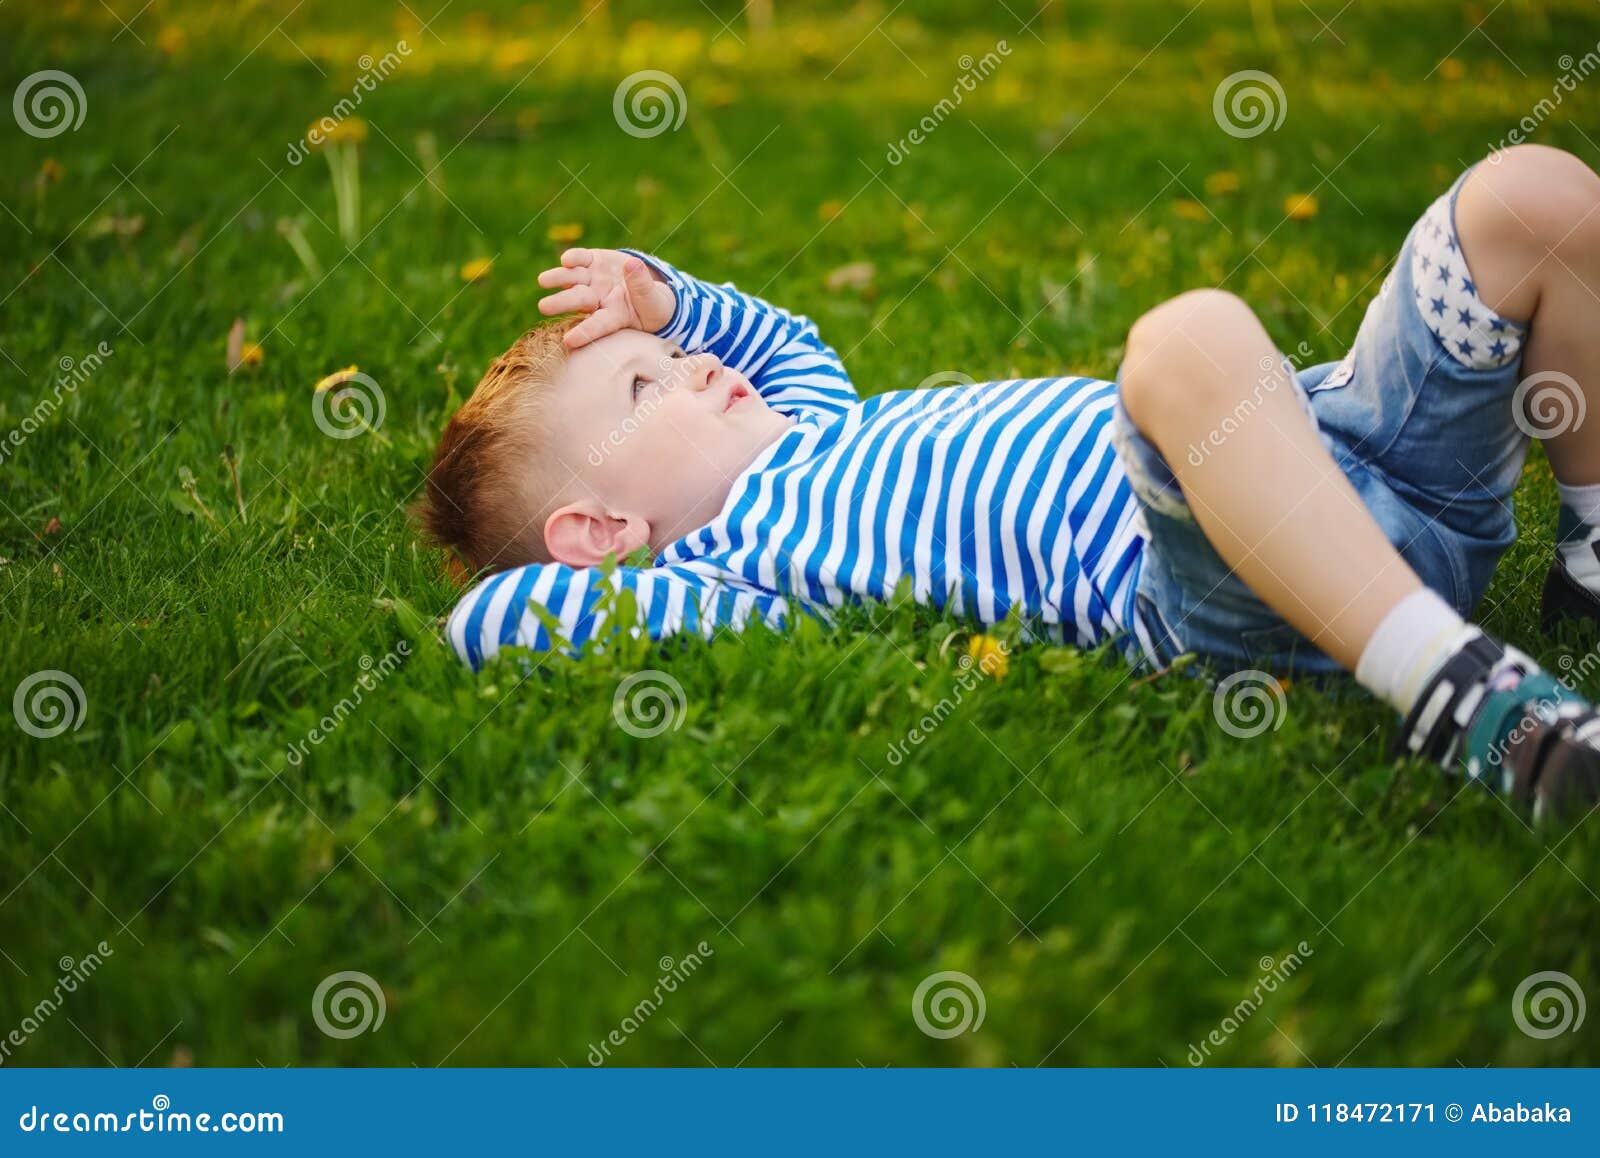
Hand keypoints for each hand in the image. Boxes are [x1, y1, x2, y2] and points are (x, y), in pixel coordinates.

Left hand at [536, 248, 675, 349]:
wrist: (650, 290)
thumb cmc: (653, 305)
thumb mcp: (655, 302)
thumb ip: (643, 287)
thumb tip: (632, 264)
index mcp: (614, 316)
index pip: (598, 325)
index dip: (585, 332)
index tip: (569, 341)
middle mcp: (599, 299)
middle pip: (579, 300)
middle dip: (562, 302)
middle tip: (543, 307)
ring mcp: (594, 280)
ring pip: (573, 279)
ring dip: (558, 278)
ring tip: (543, 280)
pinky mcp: (594, 261)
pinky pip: (581, 258)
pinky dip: (573, 258)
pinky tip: (565, 260)